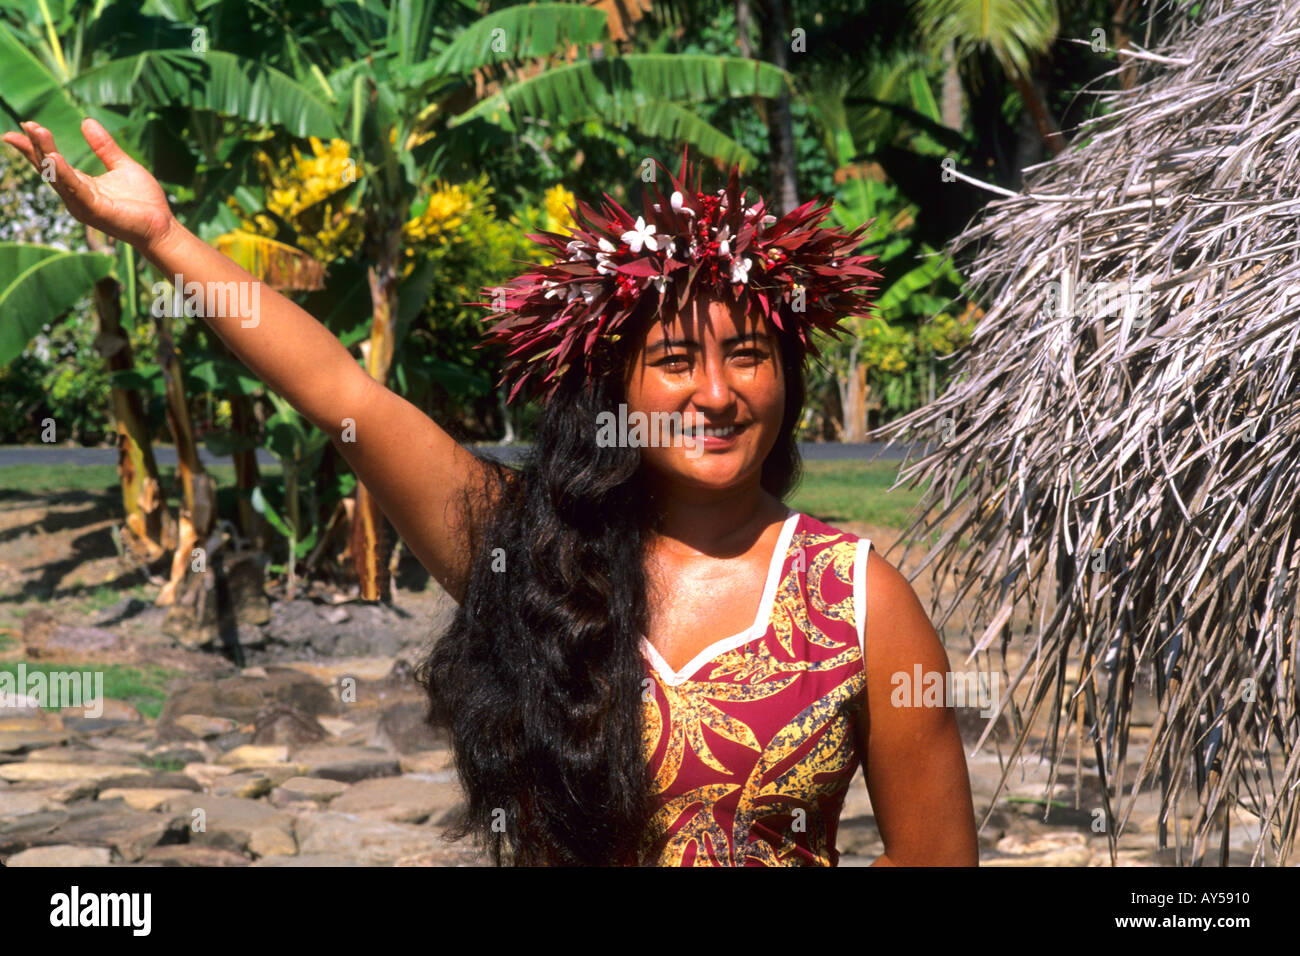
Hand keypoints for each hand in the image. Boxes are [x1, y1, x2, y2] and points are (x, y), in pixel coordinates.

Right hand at [3, 118, 176, 252]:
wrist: (163, 227)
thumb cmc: (144, 202)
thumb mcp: (122, 166)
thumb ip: (104, 147)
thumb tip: (85, 121)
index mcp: (81, 185)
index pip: (52, 162)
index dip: (36, 145)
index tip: (24, 125)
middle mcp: (76, 196)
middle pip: (49, 168)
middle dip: (35, 146)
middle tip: (25, 124)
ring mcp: (83, 205)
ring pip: (58, 177)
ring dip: (46, 153)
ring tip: (36, 131)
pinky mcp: (95, 211)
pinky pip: (75, 190)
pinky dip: (64, 174)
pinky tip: (54, 157)